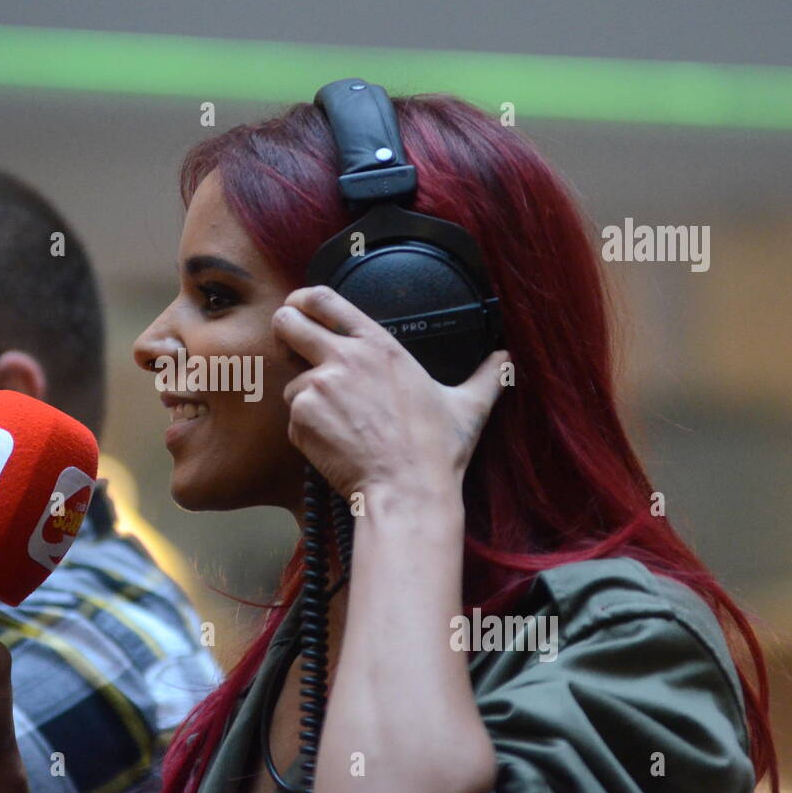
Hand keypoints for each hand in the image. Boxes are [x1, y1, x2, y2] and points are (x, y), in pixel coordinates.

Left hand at [271, 285, 509, 501]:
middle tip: (292, 348)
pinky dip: (307, 431)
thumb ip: (487, 376)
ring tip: (343, 425)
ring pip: (292, 381)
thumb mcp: (469, 406)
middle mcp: (343, 358)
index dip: (303, 300)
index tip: (298, 308)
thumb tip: (507, 360)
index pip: (323, 299)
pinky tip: (337, 446)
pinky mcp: (302, 418)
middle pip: (287, 322)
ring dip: (306, 399)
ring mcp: (318, 387)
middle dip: (284, 331)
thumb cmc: (436, 451)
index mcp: (379, 344)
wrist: (407, 492)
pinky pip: (294, 418)